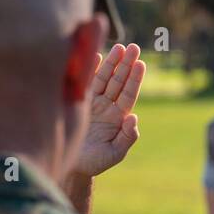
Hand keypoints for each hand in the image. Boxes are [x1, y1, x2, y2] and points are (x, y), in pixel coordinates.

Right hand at [73, 43, 144, 178]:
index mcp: (117, 117)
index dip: (134, 79)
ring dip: (111, 63)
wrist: (72, 166)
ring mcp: (92, 103)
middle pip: (118, 82)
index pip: (128, 94)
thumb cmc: (96, 162)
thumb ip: (127, 137)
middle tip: (133, 47)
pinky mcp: (77, 102)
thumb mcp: (115, 153)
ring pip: (104, 79)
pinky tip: (96, 55)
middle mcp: (107, 107)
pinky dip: (90, 69)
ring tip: (119, 47)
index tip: (141, 64)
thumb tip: (134, 117)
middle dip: (125, 65)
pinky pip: (86, 83)